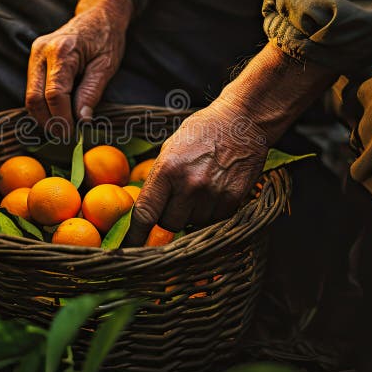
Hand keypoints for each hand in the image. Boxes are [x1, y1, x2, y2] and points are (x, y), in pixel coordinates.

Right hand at [26, 0, 132, 128]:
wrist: (98, 14)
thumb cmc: (106, 37)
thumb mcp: (106, 65)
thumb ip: (92, 92)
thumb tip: (82, 120)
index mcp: (62, 51)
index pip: (55, 94)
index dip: (62, 118)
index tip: (73, 133)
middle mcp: (42, 51)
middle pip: (34, 97)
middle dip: (48, 122)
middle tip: (65, 137)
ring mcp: (35, 53)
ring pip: (30, 95)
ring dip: (43, 116)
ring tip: (62, 129)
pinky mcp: (34, 58)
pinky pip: (33, 88)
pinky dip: (42, 105)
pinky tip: (56, 115)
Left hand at [124, 43, 336, 245]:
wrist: (241, 121)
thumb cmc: (201, 132)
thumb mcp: (170, 149)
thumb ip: (158, 179)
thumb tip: (147, 211)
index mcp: (167, 170)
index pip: (145, 212)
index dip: (135, 235)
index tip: (130, 250)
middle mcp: (188, 185)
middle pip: (169, 224)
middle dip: (169, 216)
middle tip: (178, 198)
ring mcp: (212, 193)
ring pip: (193, 224)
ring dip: (193, 214)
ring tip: (201, 188)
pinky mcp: (233, 199)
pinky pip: (215, 220)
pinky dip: (213, 212)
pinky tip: (216, 191)